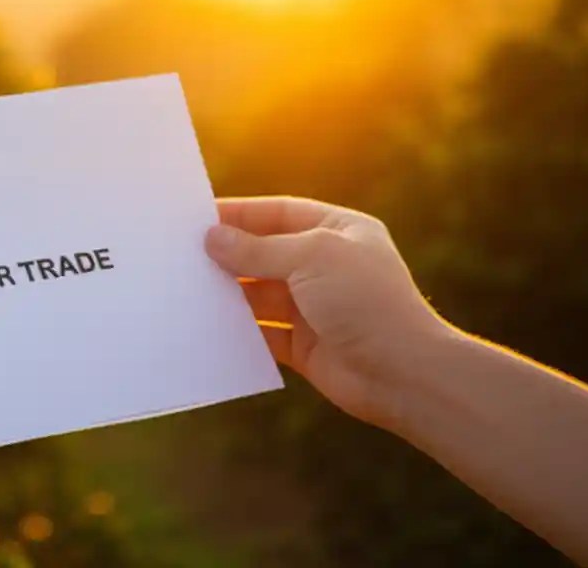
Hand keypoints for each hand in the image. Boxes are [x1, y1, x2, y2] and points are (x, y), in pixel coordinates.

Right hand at [205, 197, 452, 427]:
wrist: (404, 374)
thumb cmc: (367, 302)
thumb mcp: (311, 258)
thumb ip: (257, 249)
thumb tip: (213, 238)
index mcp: (339, 232)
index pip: (280, 213)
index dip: (240, 214)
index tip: (197, 217)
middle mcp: (327, 266)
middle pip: (266, 253)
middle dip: (229, 254)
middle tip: (182, 253)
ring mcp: (316, 306)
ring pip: (260, 293)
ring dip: (229, 292)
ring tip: (187, 289)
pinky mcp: (305, 345)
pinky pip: (262, 332)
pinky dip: (238, 330)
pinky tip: (208, 326)